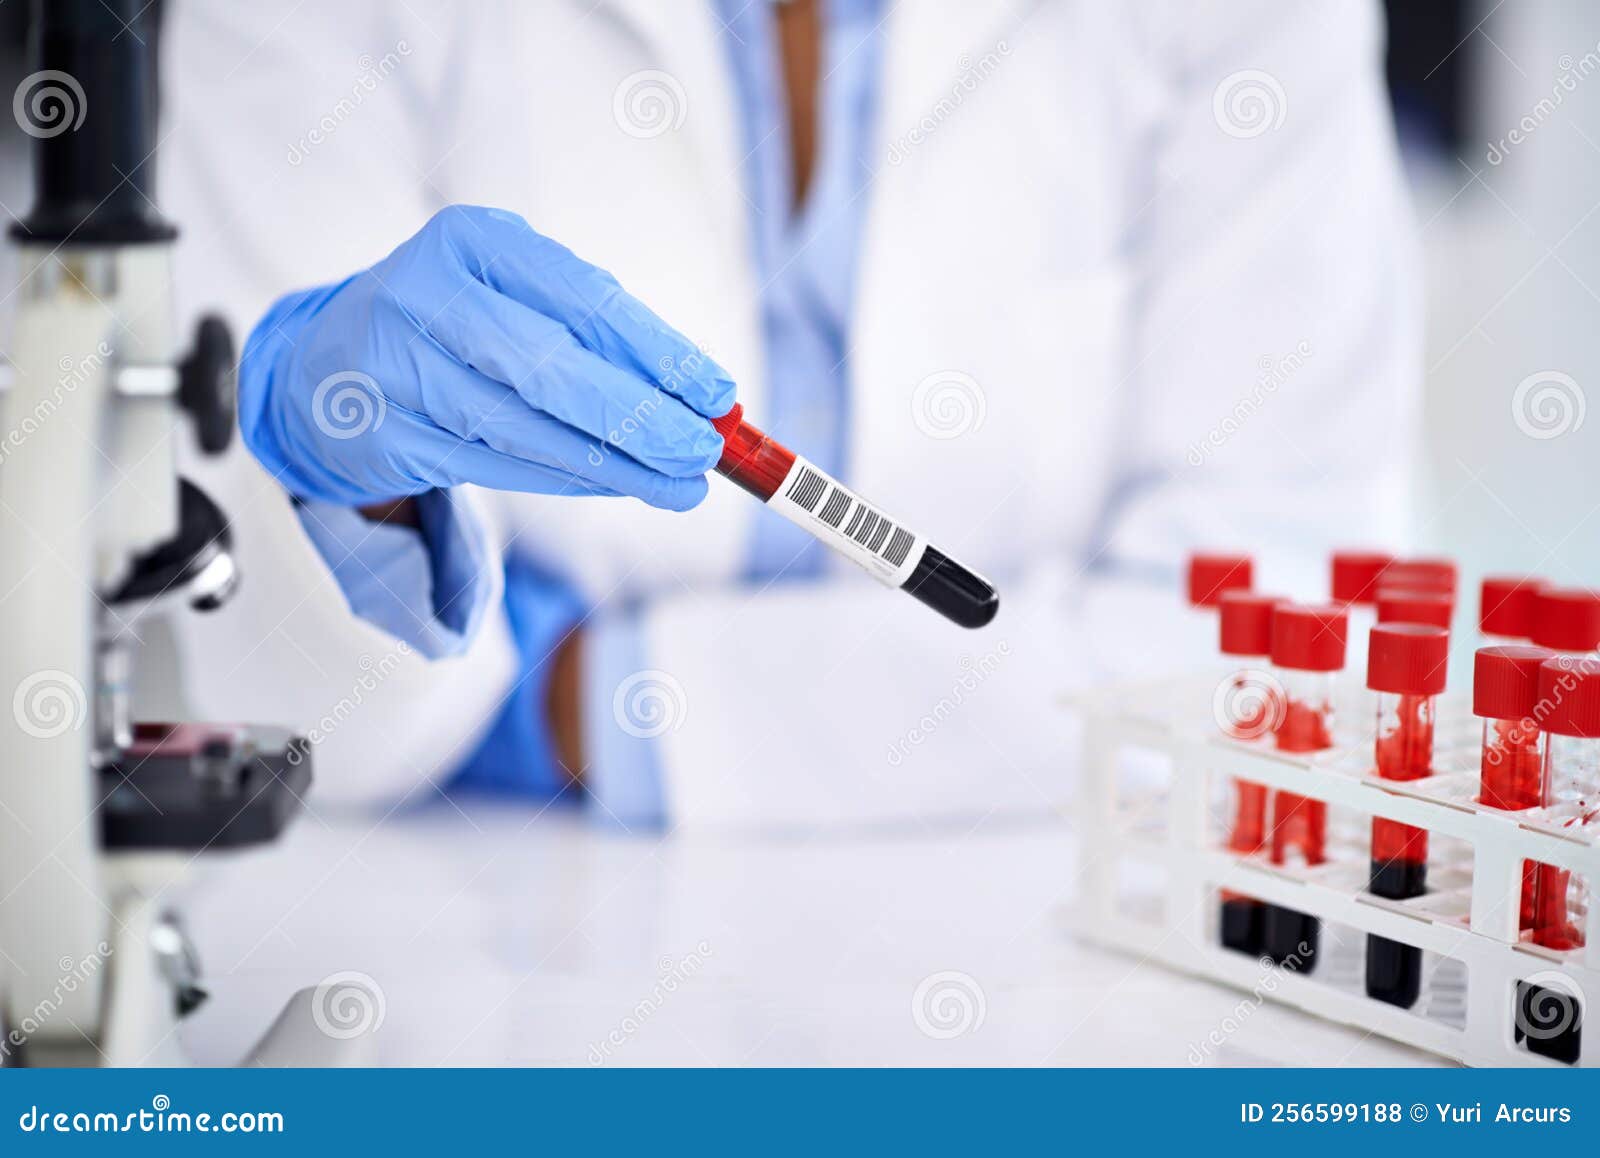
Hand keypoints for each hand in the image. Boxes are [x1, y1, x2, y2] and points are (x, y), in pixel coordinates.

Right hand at [238, 205, 734, 510]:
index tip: (719, 394)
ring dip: (613, 465)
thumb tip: (702, 396)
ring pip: (525, 428)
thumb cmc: (455, 323)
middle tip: (704, 451)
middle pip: (551, 368)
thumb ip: (599, 334)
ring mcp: (395, 368)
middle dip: (639, 416)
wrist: (326, 364)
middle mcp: (423, 295)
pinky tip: (618, 484)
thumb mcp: (517, 295)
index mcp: (471, 239)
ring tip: (680, 484)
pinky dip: (567, 479)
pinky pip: (497, 465)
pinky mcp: (387, 434)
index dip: (659, 352)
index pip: (583, 300)